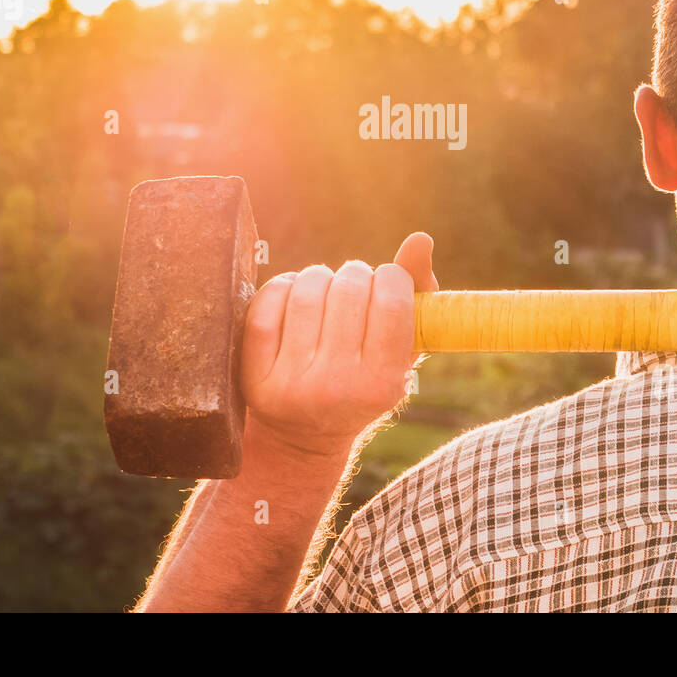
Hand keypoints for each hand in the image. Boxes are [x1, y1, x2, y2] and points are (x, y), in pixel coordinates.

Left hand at [241, 233, 438, 459]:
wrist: (302, 438)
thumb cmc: (363, 380)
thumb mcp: (400, 353)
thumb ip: (419, 295)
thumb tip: (421, 238)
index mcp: (382, 384)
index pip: (392, 301)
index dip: (392, 277)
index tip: (388, 282)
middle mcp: (337, 387)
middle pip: (349, 289)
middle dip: (356, 275)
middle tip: (355, 288)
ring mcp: (292, 382)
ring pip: (308, 288)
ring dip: (321, 277)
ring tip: (326, 291)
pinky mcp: (255, 375)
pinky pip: (268, 303)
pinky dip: (284, 287)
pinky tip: (295, 298)